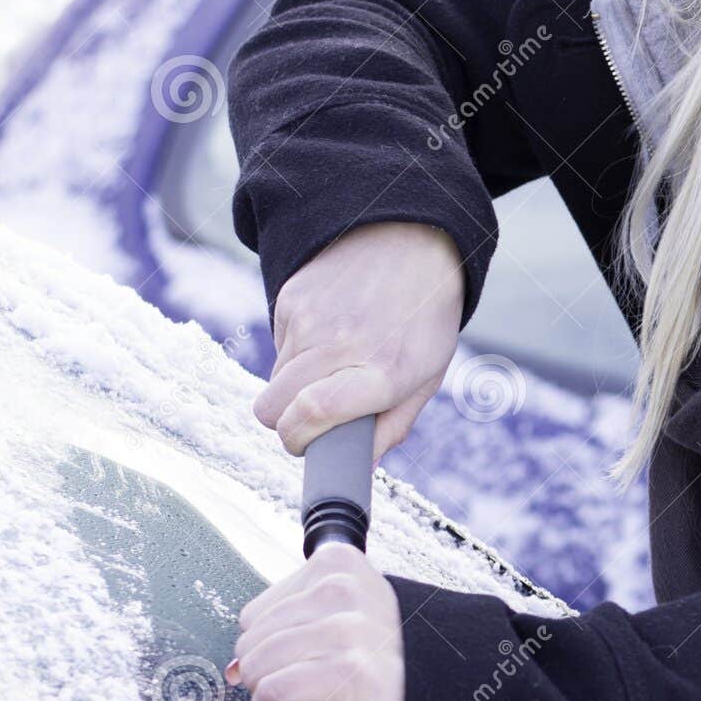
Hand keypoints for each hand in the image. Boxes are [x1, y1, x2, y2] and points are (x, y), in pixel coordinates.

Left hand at [225, 541, 405, 700]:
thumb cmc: (388, 658)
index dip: (268, 644)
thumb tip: (236, 664)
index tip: (290, 662)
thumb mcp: (349, 614)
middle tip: (292, 685)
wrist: (440, 691)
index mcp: (339, 564)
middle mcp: (345, 589)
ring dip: (265, 692)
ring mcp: (350, 628)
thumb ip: (293, 622)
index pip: (257, 612)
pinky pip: (274, 690)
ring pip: (259, 664)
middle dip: (263, 670)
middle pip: (252, 639)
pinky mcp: (352, 670)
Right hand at [255, 221, 465, 460]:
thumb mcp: (427, 374)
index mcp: (383, 370)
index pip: (314, 413)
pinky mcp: (291, 298)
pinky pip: (279, 345)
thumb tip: (361, 465)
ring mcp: (310, 318)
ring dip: (295, 384)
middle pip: (272, 409)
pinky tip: (331, 328)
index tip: (306, 445)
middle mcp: (341, 343)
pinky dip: (298, 348)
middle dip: (287, 422)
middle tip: (314, 415)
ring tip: (336, 360)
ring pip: (273, 380)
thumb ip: (394, 425)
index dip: (299, 440)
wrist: (411, 236)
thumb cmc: (425, 315)